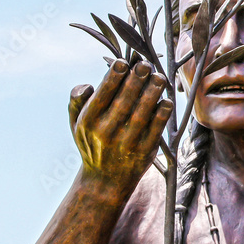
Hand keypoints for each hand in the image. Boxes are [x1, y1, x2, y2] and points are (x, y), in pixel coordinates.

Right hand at [69, 59, 172, 192]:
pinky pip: (154, 131)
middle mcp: (105, 133)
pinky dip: (161, 116)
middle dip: (136, 81)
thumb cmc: (92, 141)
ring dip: (152, 95)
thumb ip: (77, 100)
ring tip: (160, 78)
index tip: (123, 62)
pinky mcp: (143, 153)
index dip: (113, 77)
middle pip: (123, 102)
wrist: (103, 181)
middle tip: (146, 65)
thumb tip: (88, 85)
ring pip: (141, 115)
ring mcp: (125, 144)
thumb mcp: (76, 123)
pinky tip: (167, 102)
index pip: (102, 95)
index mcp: (88, 122)